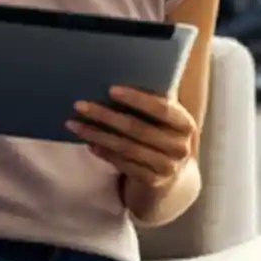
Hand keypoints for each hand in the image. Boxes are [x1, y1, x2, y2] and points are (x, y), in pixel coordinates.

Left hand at [67, 86, 197, 189]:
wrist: (174, 182)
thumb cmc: (164, 139)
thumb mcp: (166, 122)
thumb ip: (154, 103)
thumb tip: (118, 77)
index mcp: (185, 124)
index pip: (162, 108)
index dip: (137, 99)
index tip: (110, 89)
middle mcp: (180, 147)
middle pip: (138, 128)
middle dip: (106, 115)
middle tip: (80, 105)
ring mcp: (167, 167)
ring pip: (126, 148)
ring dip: (97, 134)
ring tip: (74, 124)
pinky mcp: (152, 182)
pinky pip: (123, 164)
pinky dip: (104, 152)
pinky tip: (89, 143)